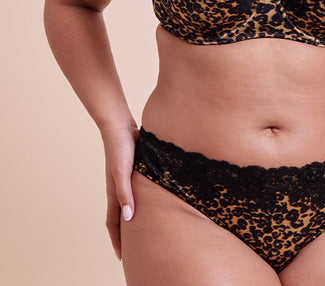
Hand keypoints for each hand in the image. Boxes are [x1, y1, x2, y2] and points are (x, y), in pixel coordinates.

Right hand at [100, 122, 139, 260]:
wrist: (119, 125)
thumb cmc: (121, 147)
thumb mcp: (122, 171)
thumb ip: (125, 193)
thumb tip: (128, 218)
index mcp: (114, 192)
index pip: (114, 223)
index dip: (117, 240)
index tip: (122, 257)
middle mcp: (118, 188)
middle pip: (121, 217)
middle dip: (126, 234)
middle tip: (135, 250)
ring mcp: (126, 179)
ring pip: (129, 204)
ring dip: (134, 218)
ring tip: (144, 230)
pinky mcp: (134, 169)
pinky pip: (136, 191)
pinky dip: (141, 201)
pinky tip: (152, 201)